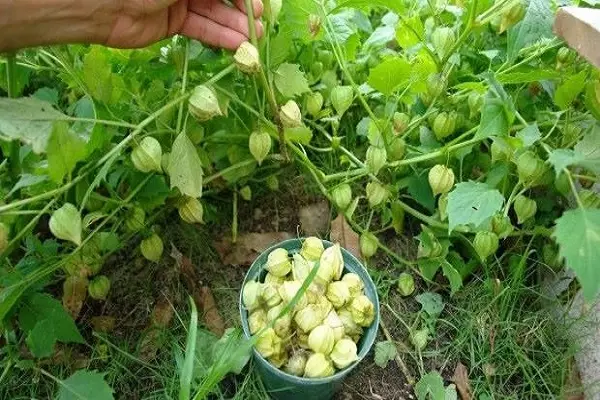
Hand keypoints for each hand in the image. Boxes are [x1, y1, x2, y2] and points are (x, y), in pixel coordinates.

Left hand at [105, 0, 263, 49]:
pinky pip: (201, 28)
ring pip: (214, 13)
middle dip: (242, 8)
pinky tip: (237, 44)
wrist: (102, 3)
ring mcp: (179, 0)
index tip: (259, 4)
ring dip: (235, 26)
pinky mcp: (172, 23)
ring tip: (254, 38)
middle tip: (259, 23)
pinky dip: (219, 37)